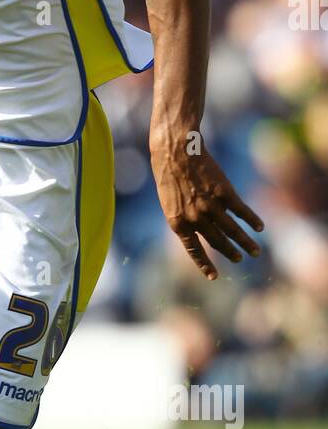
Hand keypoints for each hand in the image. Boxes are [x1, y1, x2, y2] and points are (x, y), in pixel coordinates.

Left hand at [150, 139, 263, 280]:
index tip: (214, 277)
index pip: (194, 250)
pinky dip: (252, 220)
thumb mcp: (170, 202)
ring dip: (245, 243)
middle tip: (239, 259)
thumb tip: (203, 231)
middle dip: (230, 252)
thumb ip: (185, 219)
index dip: (205, 265)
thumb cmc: (168, 175)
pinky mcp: (224, 193)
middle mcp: (195, 219)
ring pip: (233, 231)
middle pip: (218, 242)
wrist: (175, 151)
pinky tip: (259, 227)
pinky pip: (242, 211)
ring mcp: (211, 207)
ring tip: (254, 251)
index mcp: (178, 224)